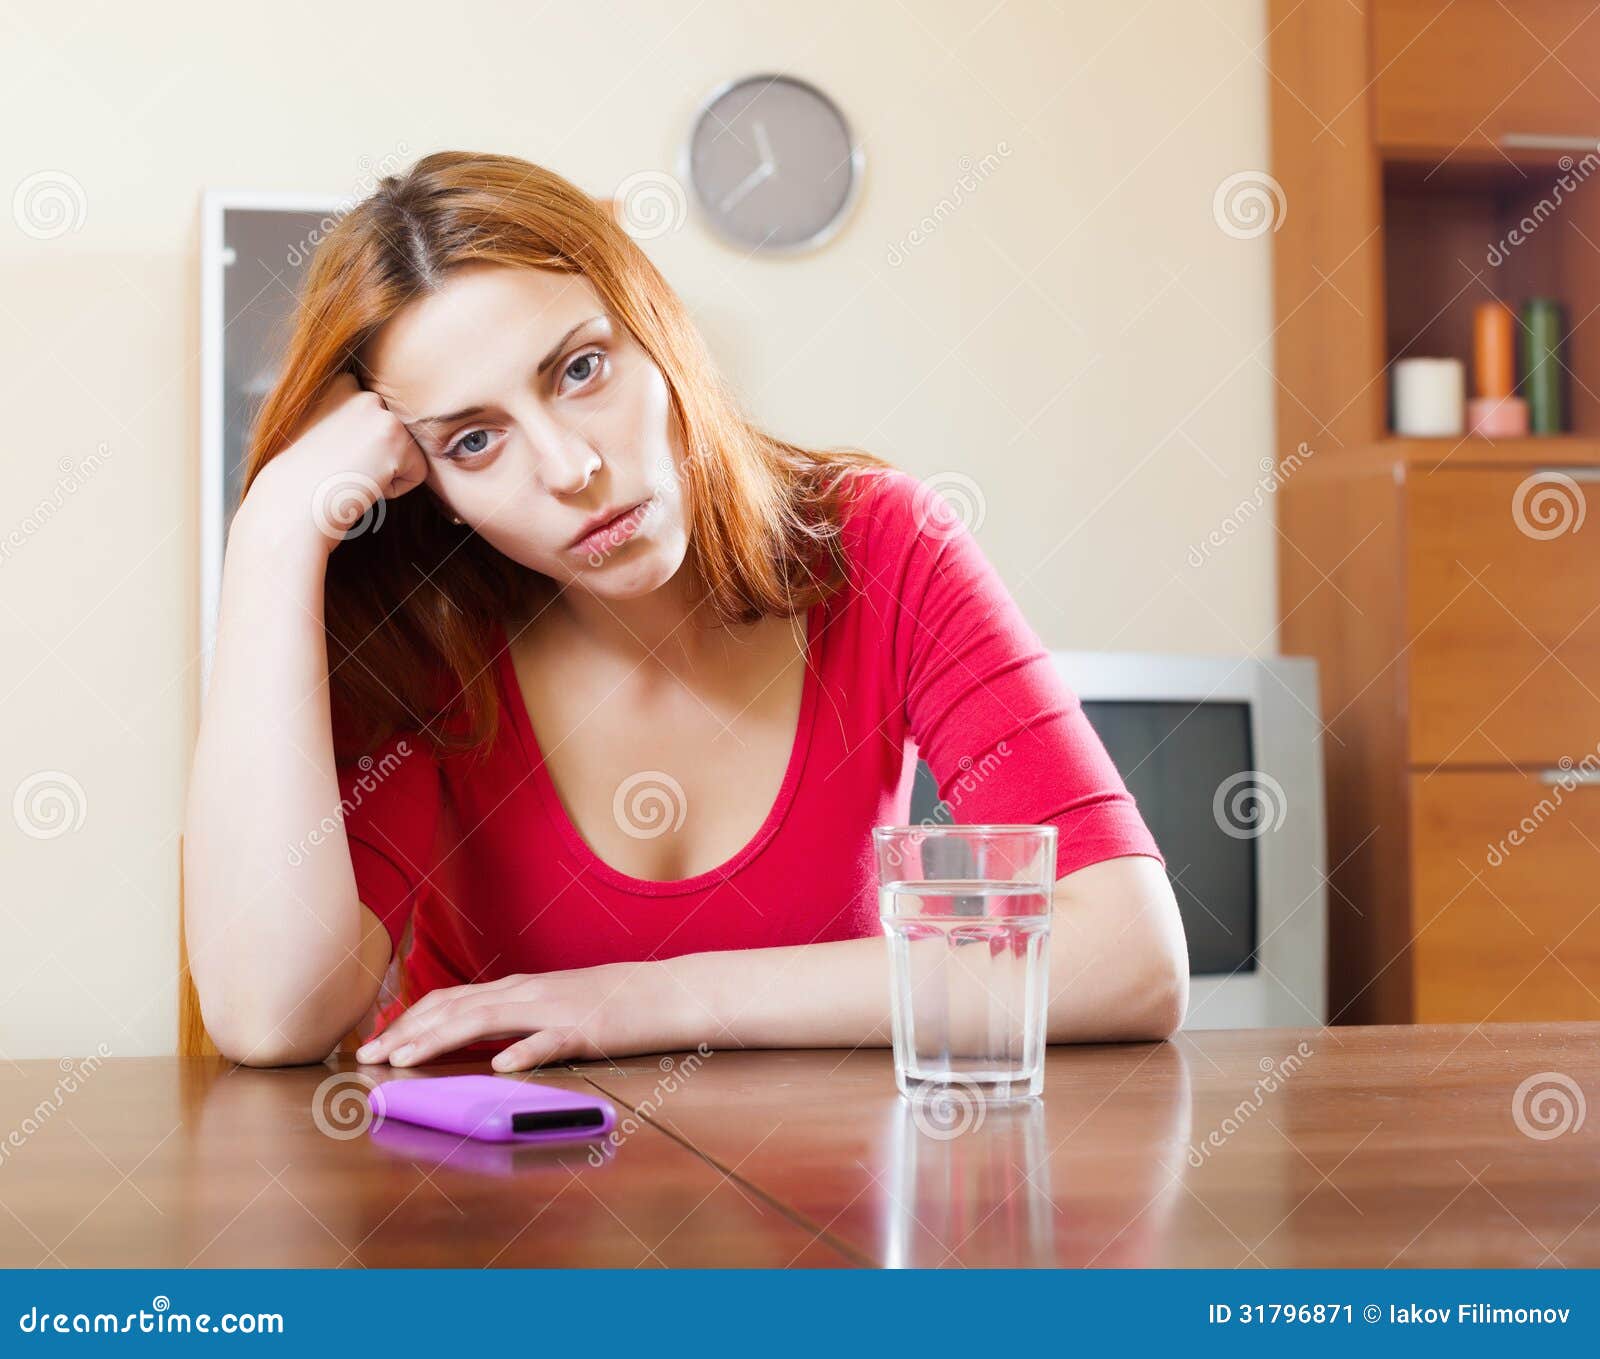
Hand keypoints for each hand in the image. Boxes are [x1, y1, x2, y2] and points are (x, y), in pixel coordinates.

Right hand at [242, 371, 433, 555]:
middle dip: (373, 458)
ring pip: (405, 453)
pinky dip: (394, 490)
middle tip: (338, 470)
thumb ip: (339, 417)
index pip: (375, 419)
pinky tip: (360, 485)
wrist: (289, 507)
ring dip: (381, 473)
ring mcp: (378, 410)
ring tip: (346, 476)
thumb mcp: (309, 430)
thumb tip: (367, 429)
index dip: (357, 448)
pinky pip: (417, 473)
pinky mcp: (396, 437)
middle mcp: (358, 389)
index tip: (329, 458)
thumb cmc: (294, 482)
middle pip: (393, 435)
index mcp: (335, 383)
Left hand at [353, 960, 690, 1071]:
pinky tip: (501, 1066)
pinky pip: (549, 1041)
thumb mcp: (551, 1006)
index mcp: (517, 990)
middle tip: (366, 1058)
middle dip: (406, 1033)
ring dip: (440, 1040)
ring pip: (487, 1019)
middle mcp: (526, 993)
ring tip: (405, 1061)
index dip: (407, 1021)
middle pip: (454, 1009)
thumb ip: (514, 1020)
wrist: (664, 992)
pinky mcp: (584, 1029)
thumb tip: (474, 1046)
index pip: (449, 1000)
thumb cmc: (608, 1004)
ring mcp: (553, 1008)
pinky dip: (523, 1052)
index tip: (373, 1044)